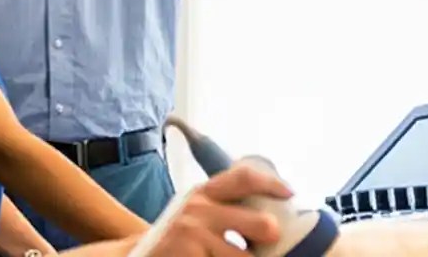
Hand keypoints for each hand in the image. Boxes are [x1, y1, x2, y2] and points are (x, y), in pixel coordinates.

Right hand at [139, 163, 292, 255]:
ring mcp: (194, 236)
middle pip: (262, 224)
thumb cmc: (178, 238)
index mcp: (204, 193)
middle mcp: (199, 210)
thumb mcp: (196, 212)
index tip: (290, 194)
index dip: (272, 184)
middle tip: (274, 243)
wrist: (137, 256)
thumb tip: (273, 216)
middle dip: (273, 238)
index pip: (244, 178)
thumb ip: (225, 206)